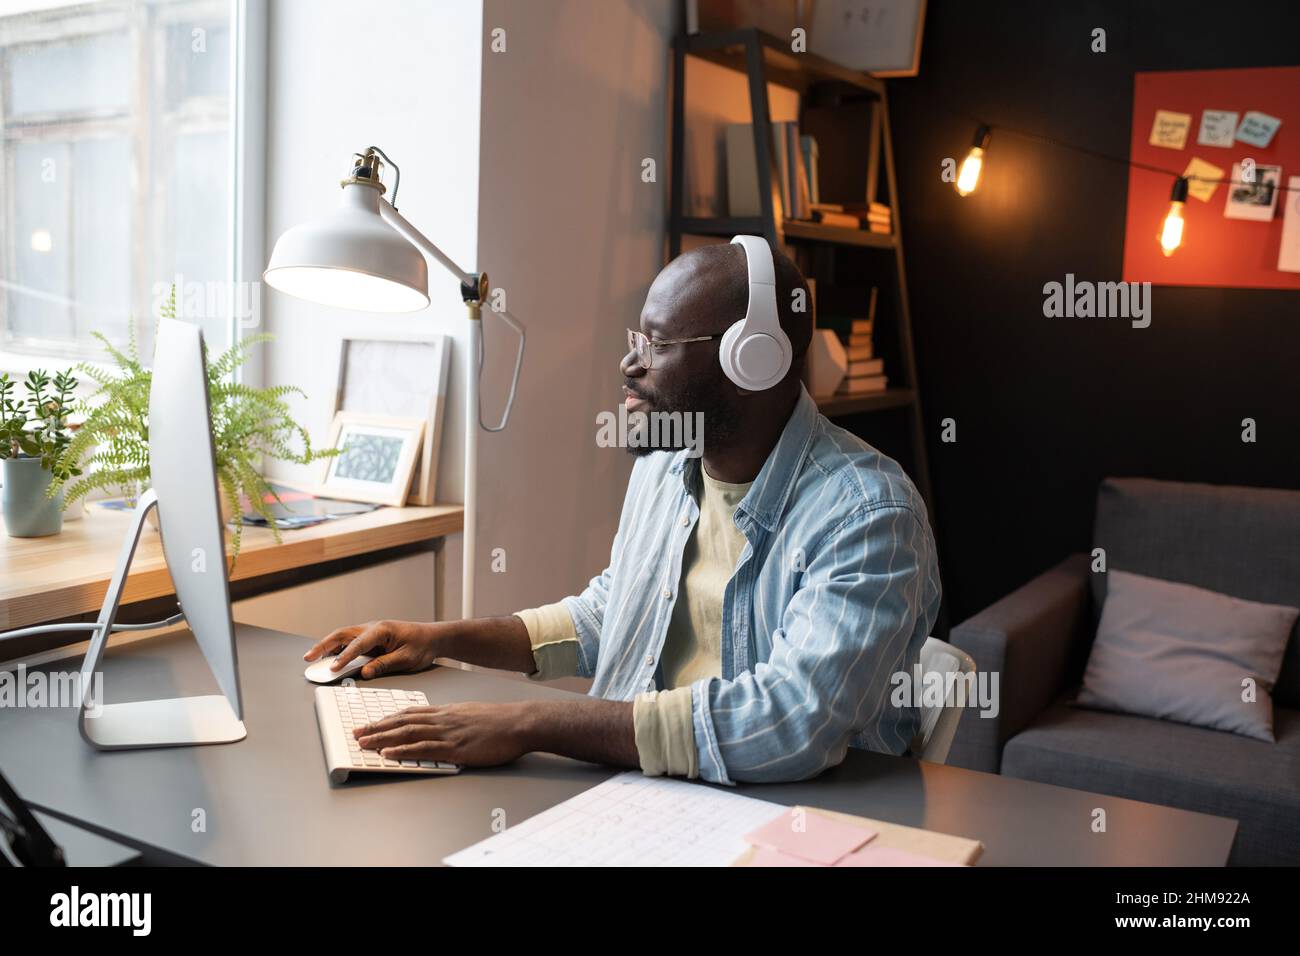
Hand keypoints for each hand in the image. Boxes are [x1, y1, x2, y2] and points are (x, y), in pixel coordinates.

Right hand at [304, 620, 444, 678]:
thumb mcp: (406, 659)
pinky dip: (337, 648)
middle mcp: (373, 628)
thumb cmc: (422, 645)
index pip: (358, 644)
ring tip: (312, 658)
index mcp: (382, 630)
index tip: (333, 668)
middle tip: (308, 658)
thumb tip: (364, 672)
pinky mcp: (370, 638)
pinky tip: (329, 658)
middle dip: (323, 646)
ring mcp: (370, 632)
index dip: (344, 657)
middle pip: (342, 635)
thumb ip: (384, 664)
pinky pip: (350, 642)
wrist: (433, 637)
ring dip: (327, 646)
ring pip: (343, 637)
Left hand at [354, 701, 532, 766]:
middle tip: (357, 733)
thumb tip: (442, 726)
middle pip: (403, 721)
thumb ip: (454, 719)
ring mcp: (448, 733)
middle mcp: (443, 719)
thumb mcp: (472, 714)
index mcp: (447, 711)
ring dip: (383, 738)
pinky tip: (390, 753)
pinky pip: (424, 749)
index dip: (388, 718)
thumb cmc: (500, 721)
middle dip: (377, 727)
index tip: (372, 722)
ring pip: (408, 733)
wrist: (519, 723)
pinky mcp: (455, 748)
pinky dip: (404, 750)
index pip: (410, 712)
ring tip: (364, 743)